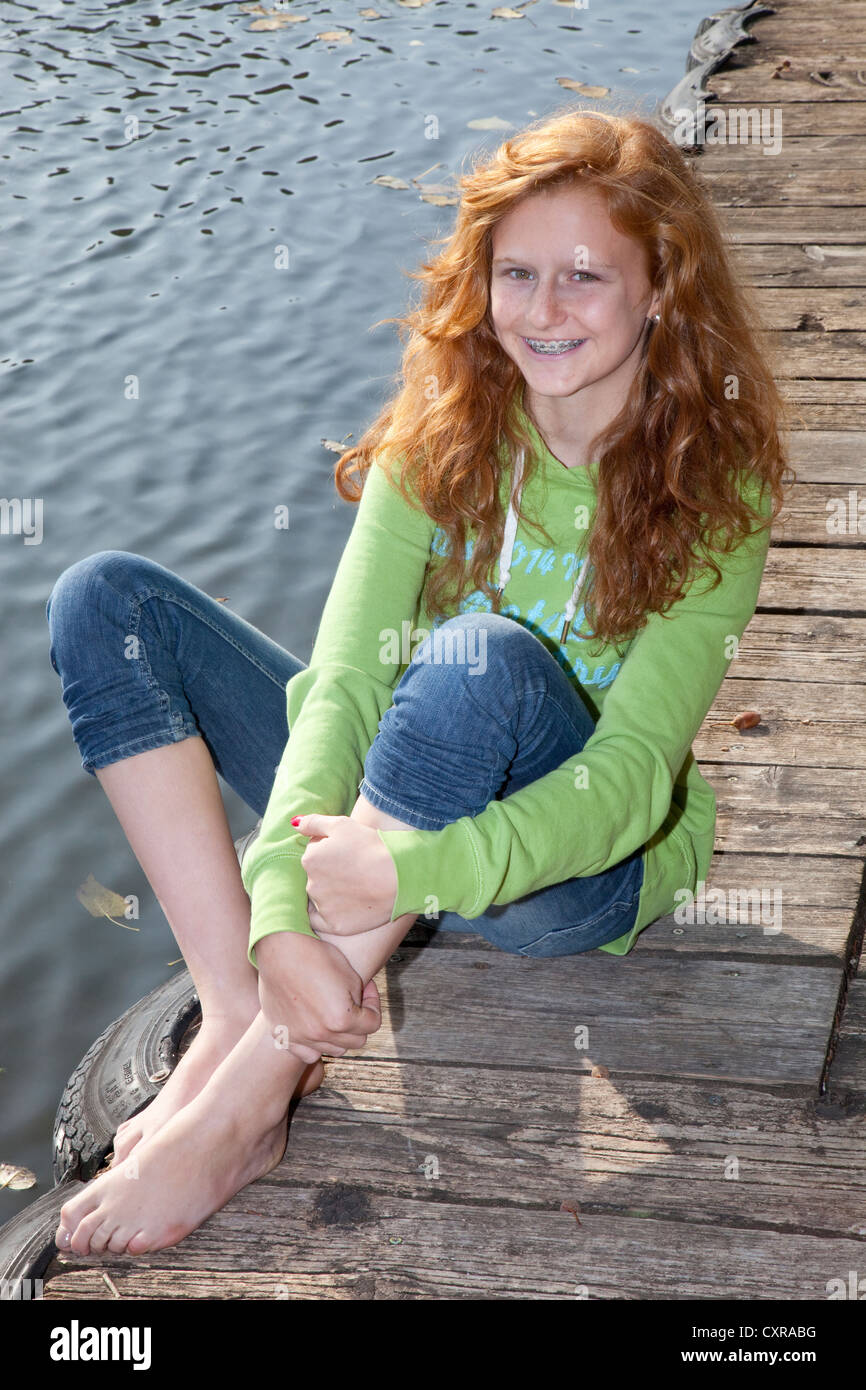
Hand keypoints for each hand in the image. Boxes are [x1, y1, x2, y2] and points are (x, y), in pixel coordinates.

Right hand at [256, 930, 381, 1064]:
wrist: (281, 949)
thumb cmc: (317, 956)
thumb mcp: (351, 975)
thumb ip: (360, 1001)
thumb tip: (361, 1012)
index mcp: (341, 1019)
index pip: (373, 1023)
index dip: (373, 1003)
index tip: (366, 989)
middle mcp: (320, 1034)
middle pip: (356, 1040)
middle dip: (359, 1021)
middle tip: (350, 999)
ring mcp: (300, 1037)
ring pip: (334, 1049)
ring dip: (339, 1035)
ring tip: (333, 1012)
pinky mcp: (283, 1034)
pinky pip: (307, 1054)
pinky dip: (315, 1044)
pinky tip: (315, 1026)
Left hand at [294, 813, 398, 936]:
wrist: (399, 876)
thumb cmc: (372, 847)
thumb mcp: (342, 824)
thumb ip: (313, 823)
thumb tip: (294, 824)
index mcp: (309, 859)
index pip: (314, 853)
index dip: (332, 851)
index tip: (349, 853)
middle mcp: (310, 885)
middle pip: (316, 877)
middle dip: (330, 873)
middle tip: (355, 870)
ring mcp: (322, 908)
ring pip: (321, 898)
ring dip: (332, 893)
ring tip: (358, 886)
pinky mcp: (335, 925)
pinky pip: (325, 921)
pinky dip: (334, 914)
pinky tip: (350, 906)